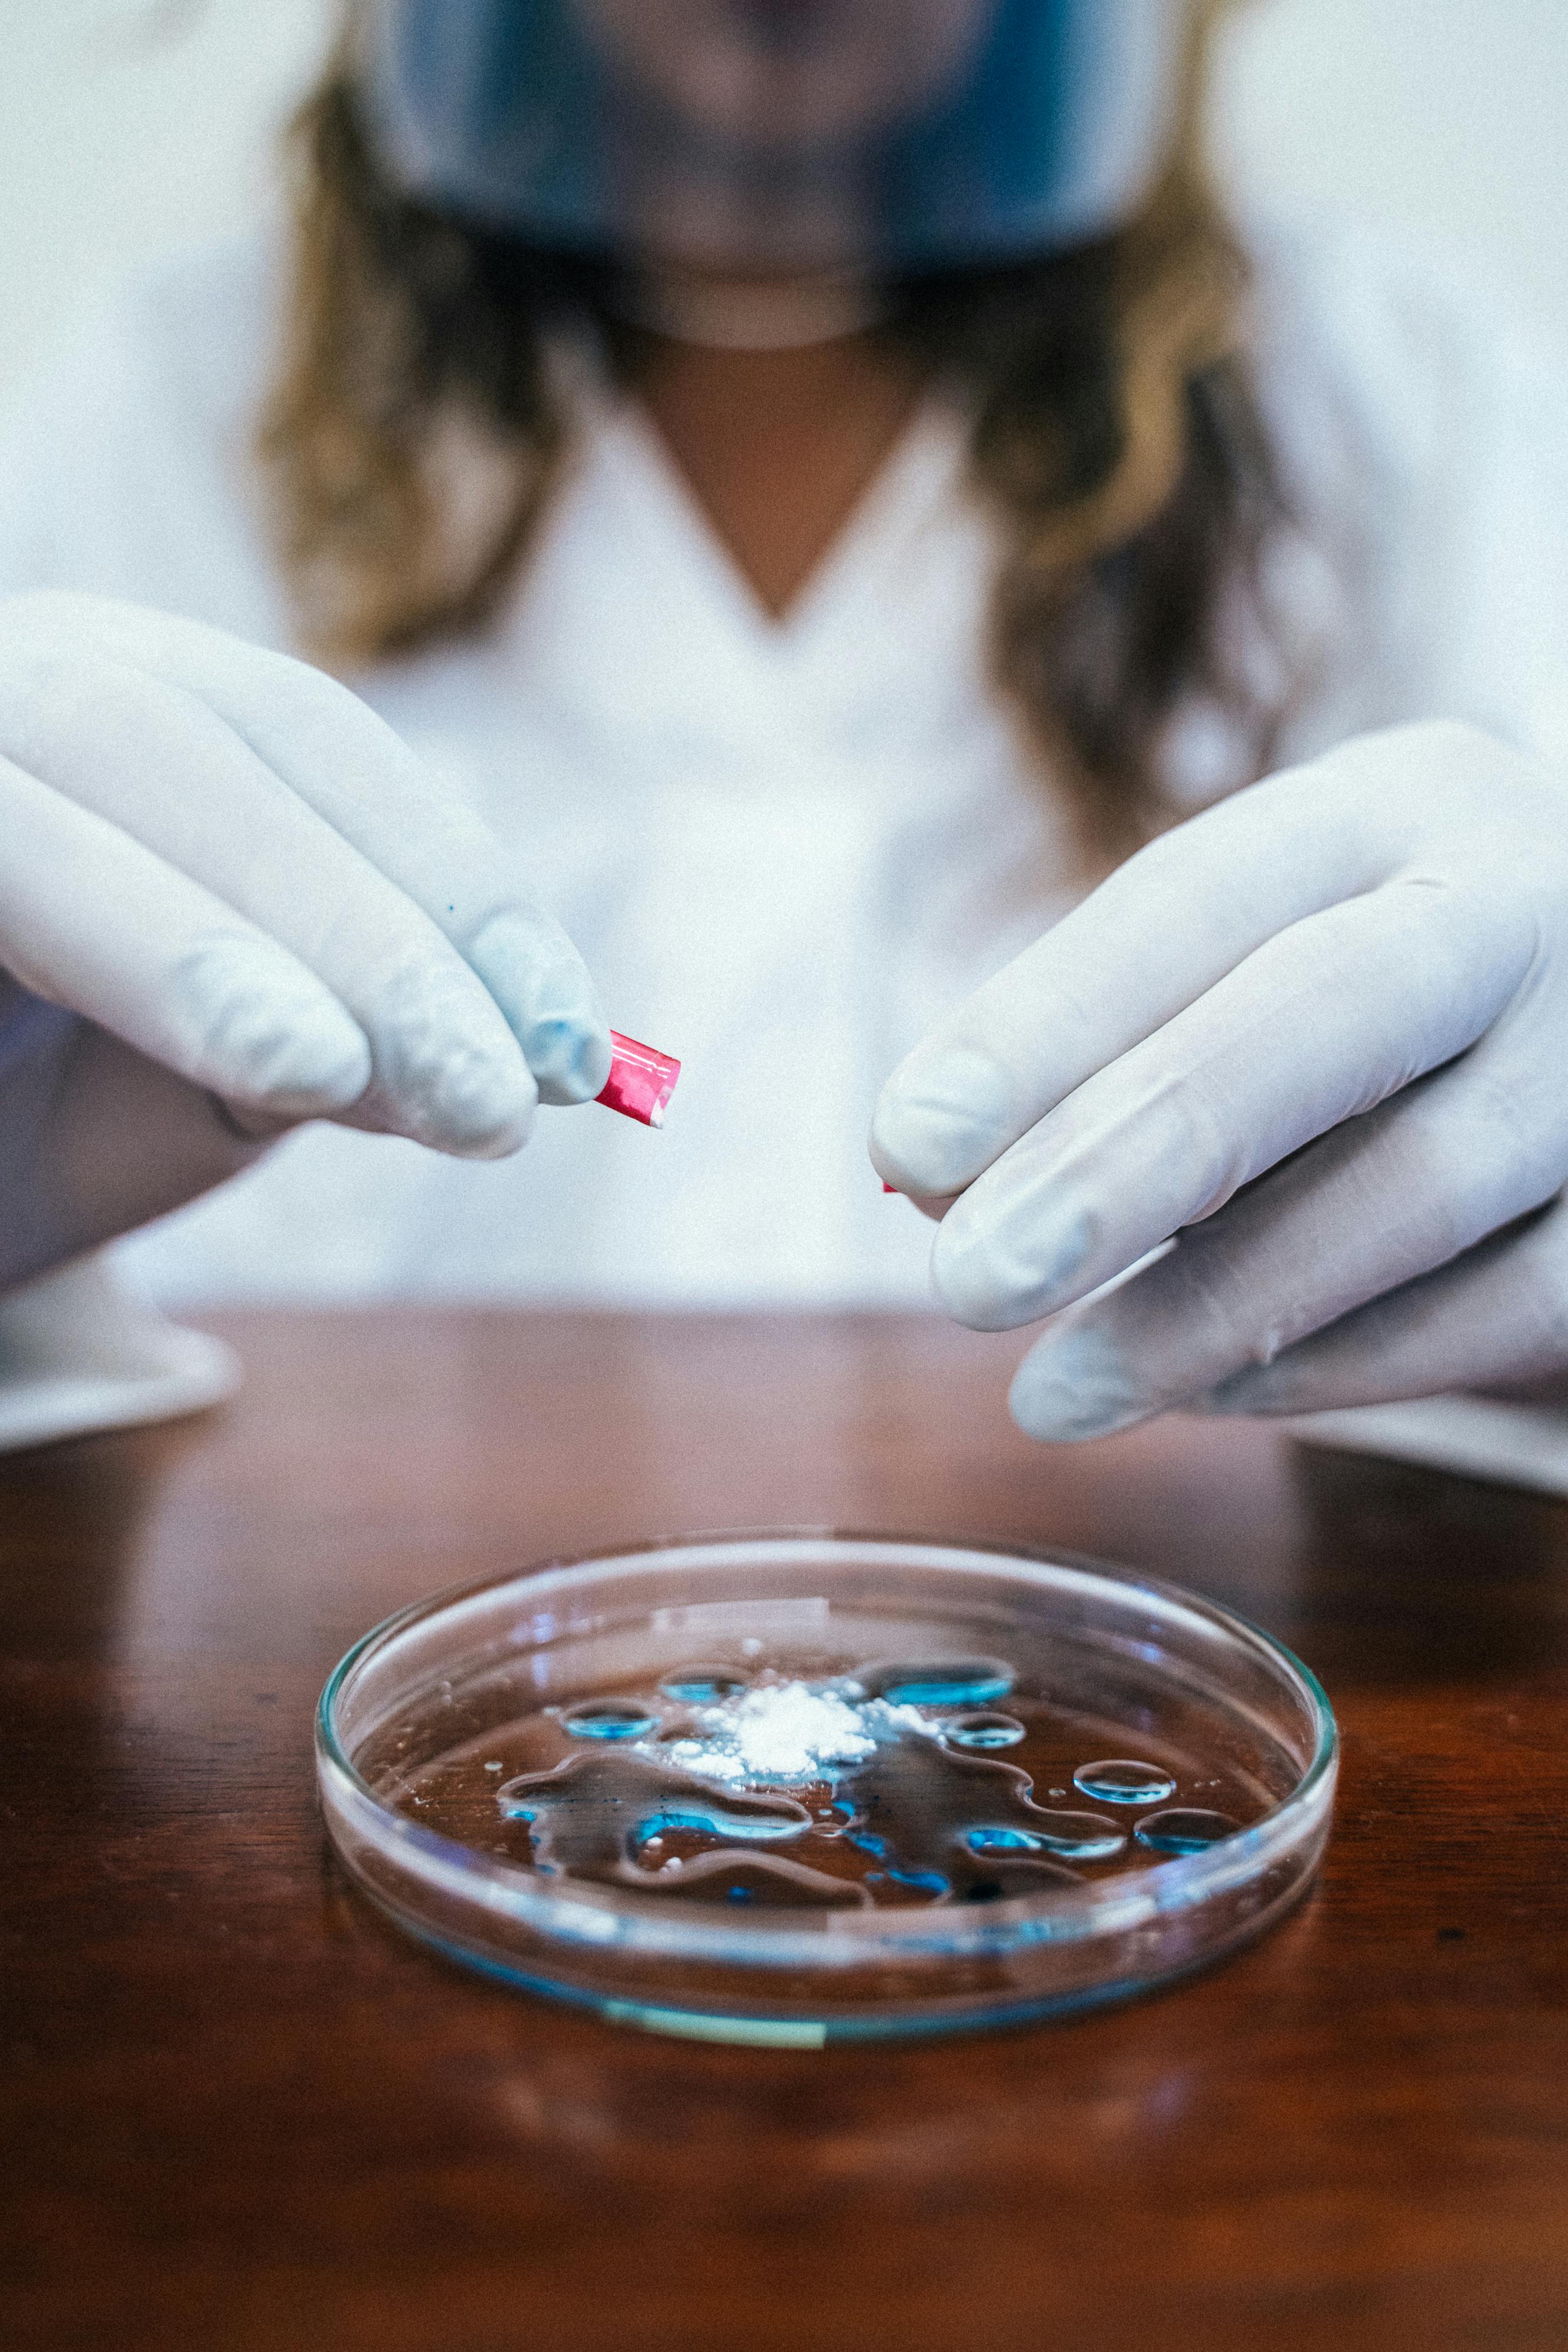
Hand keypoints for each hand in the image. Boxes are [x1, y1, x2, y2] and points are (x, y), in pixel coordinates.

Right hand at [0, 592, 610, 1287]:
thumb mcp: (179, 1091)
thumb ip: (323, 1045)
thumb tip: (515, 1057)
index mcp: (94, 707)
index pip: (301, 749)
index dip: (450, 885)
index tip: (575, 1051)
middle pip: (189, 746)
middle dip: (360, 923)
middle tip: (499, 1102)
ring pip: (59, 781)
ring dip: (205, 932)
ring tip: (332, 1075)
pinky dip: (112, 949)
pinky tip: (224, 1051)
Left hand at [871, 722, 1567, 1436]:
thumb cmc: (1377, 988)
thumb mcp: (1259, 952)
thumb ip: (1109, 1042)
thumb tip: (941, 1181)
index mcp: (1396, 804)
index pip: (1202, 898)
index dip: (1049, 1024)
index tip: (910, 1143)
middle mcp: (1527, 900)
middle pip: (1328, 1014)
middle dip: (1132, 1156)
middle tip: (969, 1284)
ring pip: (1422, 1185)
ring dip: (1216, 1305)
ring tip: (1055, 1391)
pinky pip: (1508, 1306)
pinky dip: (1344, 1364)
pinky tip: (1211, 1394)